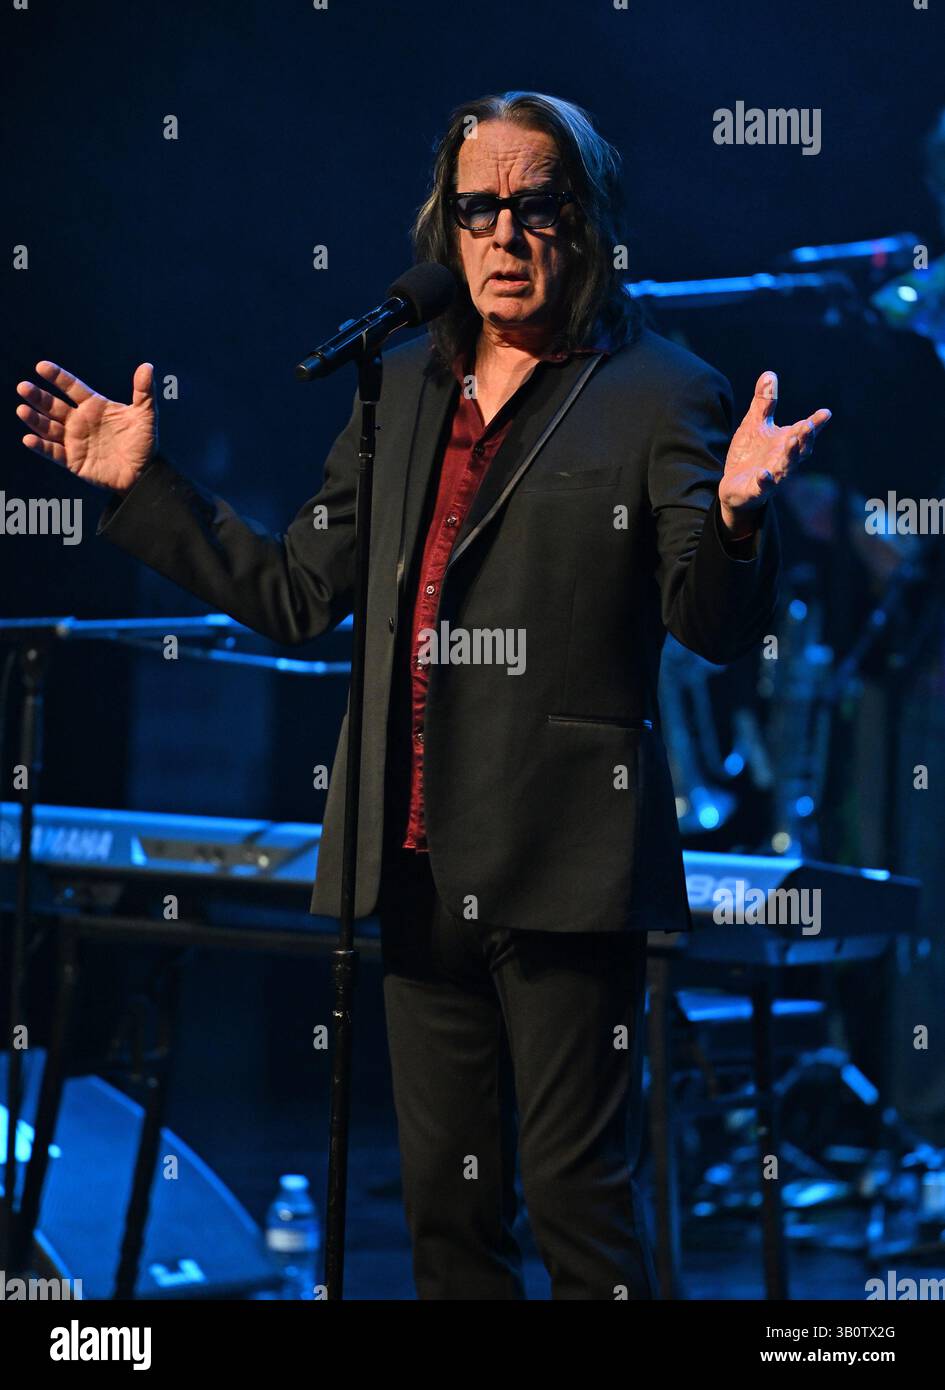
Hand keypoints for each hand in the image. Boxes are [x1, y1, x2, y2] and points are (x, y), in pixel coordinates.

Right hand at [15, 360, 156, 493]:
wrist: (144, 474)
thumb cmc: (145, 443)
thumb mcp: (146, 416)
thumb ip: (144, 391)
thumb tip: (148, 367)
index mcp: (94, 406)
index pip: (72, 387)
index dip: (57, 377)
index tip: (42, 366)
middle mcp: (80, 421)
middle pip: (54, 405)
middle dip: (38, 397)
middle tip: (24, 387)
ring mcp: (74, 440)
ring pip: (49, 427)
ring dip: (35, 419)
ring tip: (21, 409)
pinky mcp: (73, 460)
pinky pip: (53, 452)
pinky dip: (41, 446)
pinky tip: (29, 439)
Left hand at [719, 371, 830, 531]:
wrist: (735, 485)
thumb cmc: (750, 453)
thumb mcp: (755, 424)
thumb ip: (764, 402)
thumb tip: (770, 374)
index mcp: (787, 442)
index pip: (805, 431)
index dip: (816, 423)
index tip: (826, 413)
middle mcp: (784, 460)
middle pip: (800, 449)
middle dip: (805, 437)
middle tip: (809, 425)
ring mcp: (773, 476)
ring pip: (785, 467)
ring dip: (789, 455)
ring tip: (791, 440)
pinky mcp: (756, 490)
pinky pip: (763, 487)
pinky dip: (765, 481)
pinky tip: (764, 474)